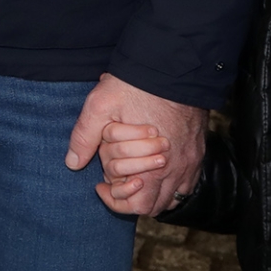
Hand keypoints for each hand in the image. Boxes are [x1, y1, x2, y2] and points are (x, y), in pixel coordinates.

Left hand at [65, 73, 206, 215]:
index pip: (138, 205)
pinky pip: (188, 182)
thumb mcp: (100, 105)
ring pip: (174, 197)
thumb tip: (72, 163)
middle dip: (133, 197)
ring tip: (133, 175)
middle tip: (115, 180)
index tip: (101, 185)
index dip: (115, 199)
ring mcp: (190, 160)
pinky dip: (172, 184)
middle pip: (155, 205)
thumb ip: (84, 136)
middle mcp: (176, 168)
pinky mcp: (198, 150)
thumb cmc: (135, 85)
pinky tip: (155, 169)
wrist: (172, 65)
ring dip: (153, 192)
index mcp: (153, 164)